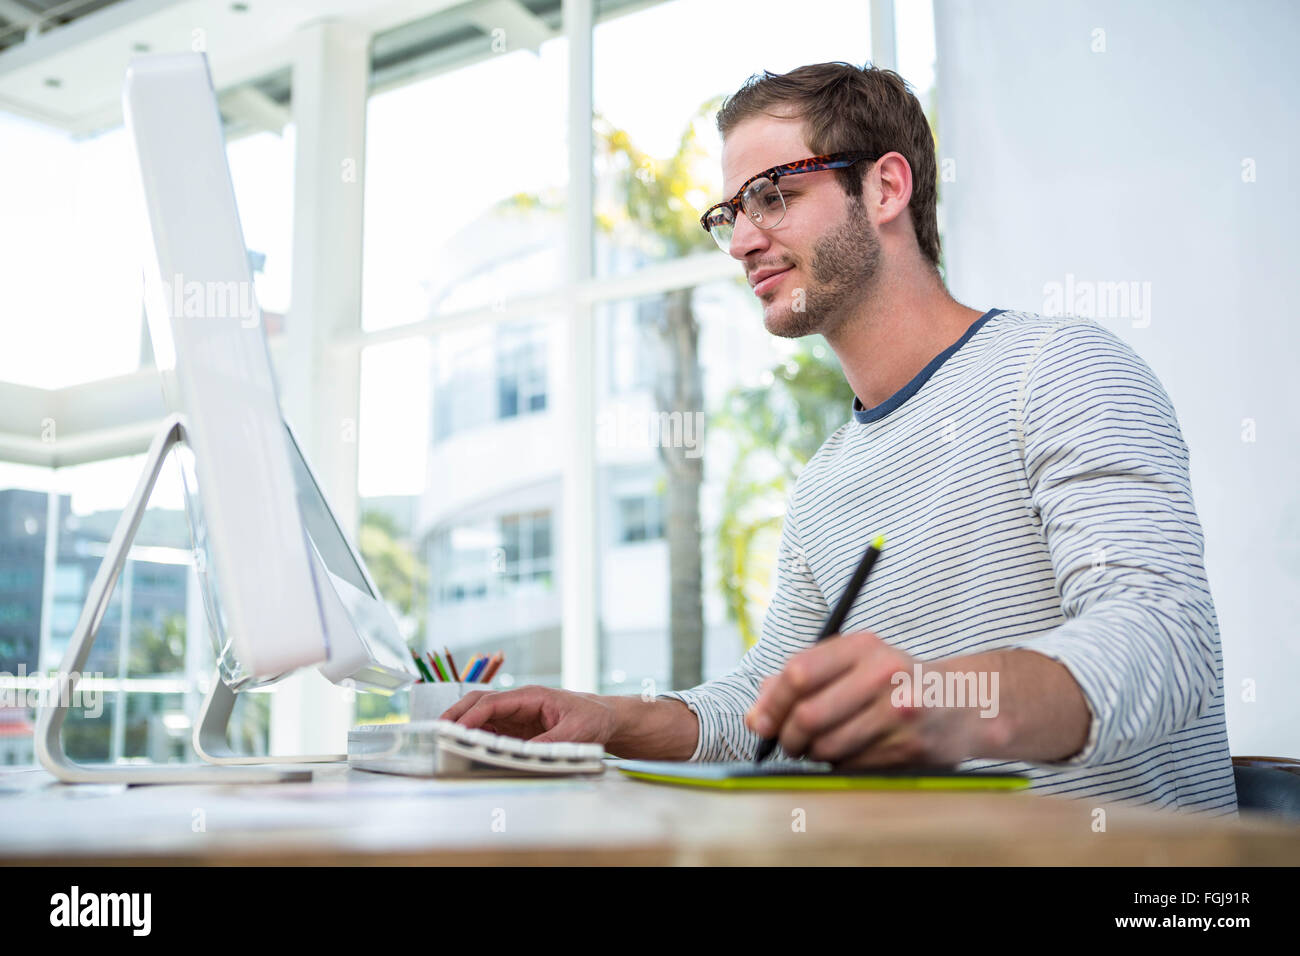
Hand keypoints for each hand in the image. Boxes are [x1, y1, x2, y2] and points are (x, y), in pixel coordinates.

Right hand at [439, 685, 618, 745]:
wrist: (606, 718)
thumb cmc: (592, 718)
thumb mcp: (574, 733)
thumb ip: (548, 743)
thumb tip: (523, 755)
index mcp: (531, 696)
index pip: (494, 703)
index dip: (473, 716)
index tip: (458, 729)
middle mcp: (520, 703)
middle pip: (480, 702)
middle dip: (458, 714)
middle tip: (438, 730)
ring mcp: (517, 715)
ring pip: (482, 716)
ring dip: (463, 725)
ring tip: (444, 739)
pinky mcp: (518, 728)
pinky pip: (492, 730)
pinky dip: (476, 737)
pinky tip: (465, 747)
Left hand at [744, 631, 986, 768]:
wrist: (963, 703)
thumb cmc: (895, 682)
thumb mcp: (854, 664)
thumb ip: (803, 680)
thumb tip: (755, 716)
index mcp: (863, 646)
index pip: (799, 673)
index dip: (771, 702)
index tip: (759, 722)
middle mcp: (883, 674)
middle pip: (808, 715)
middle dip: (788, 736)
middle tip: (787, 742)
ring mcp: (898, 712)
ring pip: (827, 747)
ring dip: (811, 755)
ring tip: (817, 748)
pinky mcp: (909, 747)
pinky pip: (851, 766)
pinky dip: (838, 767)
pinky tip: (849, 754)